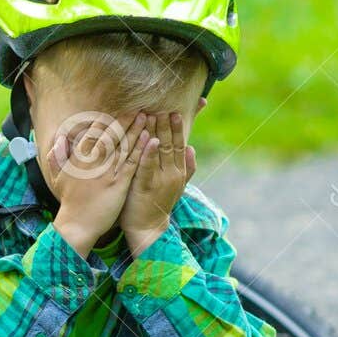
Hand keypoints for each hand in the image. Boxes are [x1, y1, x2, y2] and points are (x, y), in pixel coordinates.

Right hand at [44, 112, 147, 255]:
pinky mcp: (118, 184)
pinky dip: (140, 150)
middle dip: (125, 121)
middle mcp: (93, 162)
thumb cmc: (69, 201)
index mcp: (79, 158)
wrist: (77, 225)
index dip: (107, 120)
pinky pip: (131, 163)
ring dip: (136, 130)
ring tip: (147, 118)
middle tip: (137, 109)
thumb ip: (58, 156)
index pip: (94, 133)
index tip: (117, 110)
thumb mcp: (58, 177)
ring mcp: (106, 172)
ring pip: (123, 146)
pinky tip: (148, 139)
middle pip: (111, 136)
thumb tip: (59, 139)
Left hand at [120, 112, 196, 254]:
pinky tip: (148, 139)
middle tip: (164, 106)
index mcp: (178, 171)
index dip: (179, 127)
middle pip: (170, 143)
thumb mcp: (176, 186)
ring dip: (157, 131)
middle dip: (167, 124)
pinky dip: (148, 152)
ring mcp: (160, 180)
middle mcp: (172, 173)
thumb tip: (192, 148)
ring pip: (160, 151)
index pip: (180, 144)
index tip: (177, 109)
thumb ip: (186, 168)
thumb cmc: (157, 205)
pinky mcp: (145, 186)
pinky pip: (147, 166)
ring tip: (155, 114)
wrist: (148, 230)